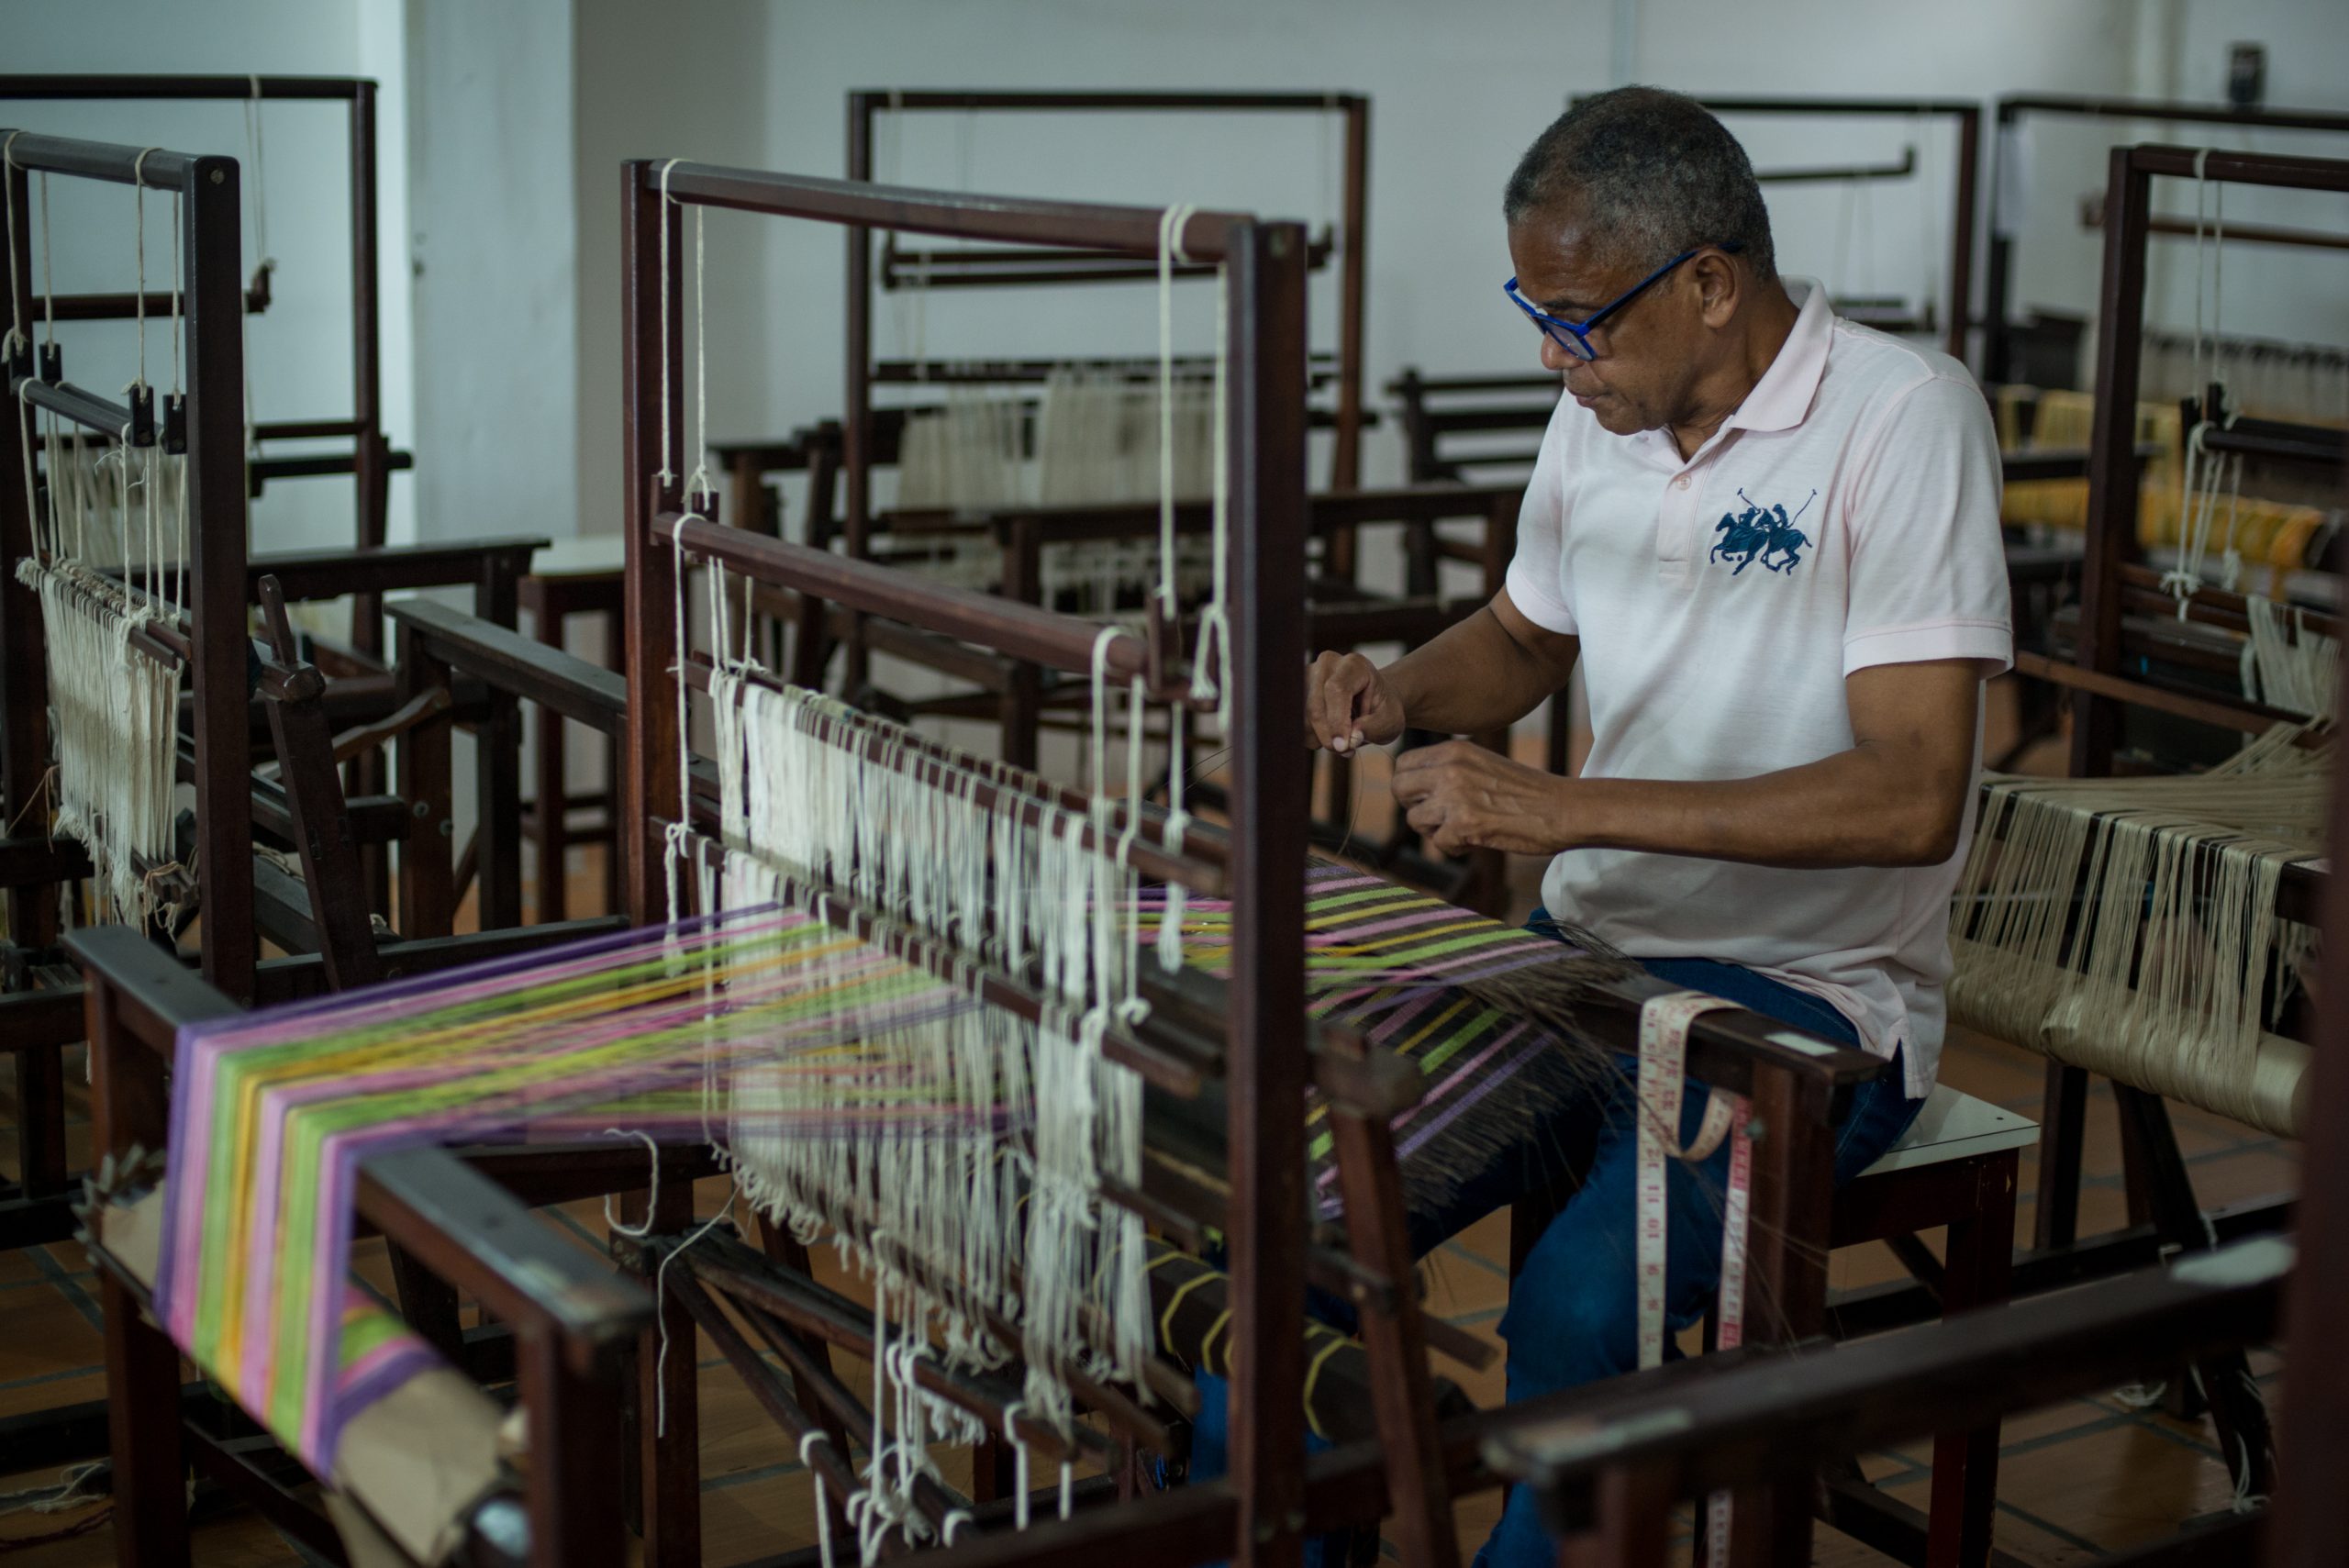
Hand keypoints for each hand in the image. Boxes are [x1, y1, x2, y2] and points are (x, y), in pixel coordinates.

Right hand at [1305, 651, 1405, 754]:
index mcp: (1354, 665)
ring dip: (1320, 738)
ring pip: (1302, 717)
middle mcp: (1327, 664)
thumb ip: (1374, 728)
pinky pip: (1295, 722)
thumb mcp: (1390, 721)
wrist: (1371, 702)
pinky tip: (1329, 734)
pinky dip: (1311, 735)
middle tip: (1347, 751)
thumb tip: (1352, 738)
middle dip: (1328, 736)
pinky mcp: (1296, 690)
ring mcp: (1308, 675)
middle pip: (1315, 706)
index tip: (1343, 747)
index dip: (1337, 721)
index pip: (1337, 690)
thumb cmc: (1382, 710)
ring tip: (1343, 740)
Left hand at [1390, 740, 1573, 855]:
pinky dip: (1456, 847)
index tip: (1428, 797)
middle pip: (1399, 789)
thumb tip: (1411, 786)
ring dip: (1436, 830)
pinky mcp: (1464, 824)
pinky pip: (1439, 843)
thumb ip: (1448, 769)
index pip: (1402, 764)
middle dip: (1415, 807)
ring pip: (1415, 819)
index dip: (1410, 785)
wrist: (1562, 808)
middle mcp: (1450, 768)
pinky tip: (1478, 839)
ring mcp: (1455, 796)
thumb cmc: (1525, 791)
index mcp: (1453, 749)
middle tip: (1442, 817)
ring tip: (1464, 828)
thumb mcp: (1481, 763)